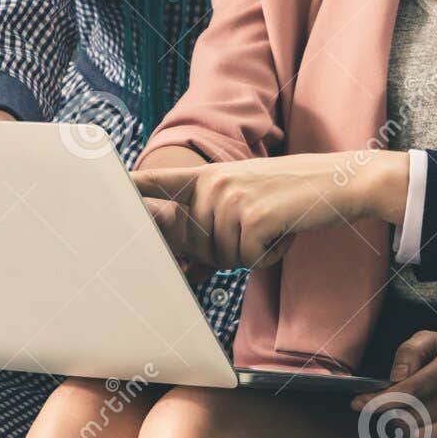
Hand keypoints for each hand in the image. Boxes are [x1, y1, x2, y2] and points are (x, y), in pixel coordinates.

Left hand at [134, 151, 408, 268]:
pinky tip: (285, 231)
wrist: (342, 180)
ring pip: (222, 256)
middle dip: (221, 251)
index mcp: (209, 175)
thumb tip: (190, 261)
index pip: (156, 183)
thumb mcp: (248, 195)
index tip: (95, 198)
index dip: (125, 195)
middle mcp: (213, 184)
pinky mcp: (251, 219)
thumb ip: (215, 218)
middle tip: (259, 226)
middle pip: (192, 243)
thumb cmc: (295, 194)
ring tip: (275, 224)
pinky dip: (271, 253)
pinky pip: (248, 259)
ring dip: (252, 251)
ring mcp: (229, 200)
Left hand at [350, 328, 436, 437]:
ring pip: (430, 435)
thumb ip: (410, 350)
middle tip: (385, 410)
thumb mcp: (435, 340)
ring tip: (406, 418)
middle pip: (418, 415)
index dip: (383, 399)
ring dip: (409, 430)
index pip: (413, 389)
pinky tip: (430, 427)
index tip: (359, 404)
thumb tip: (395, 377)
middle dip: (393, 415)